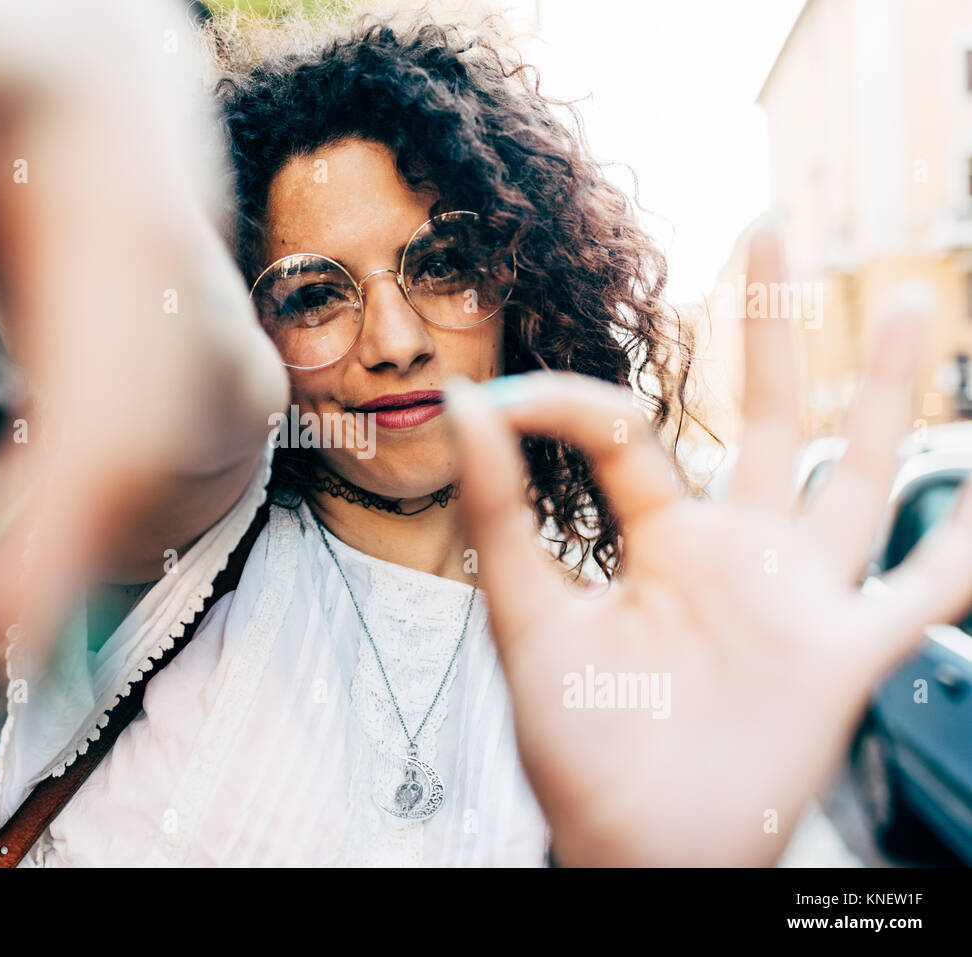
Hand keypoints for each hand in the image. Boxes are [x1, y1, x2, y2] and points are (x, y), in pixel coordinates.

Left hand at [444, 228, 971, 864]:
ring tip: (904, 297)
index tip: (506, 395)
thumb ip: (500, 514)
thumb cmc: (576, 747)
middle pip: (761, 414)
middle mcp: (735, 550)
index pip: (623, 430)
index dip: (566, 401)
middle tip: (765, 224)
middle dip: (766, 324)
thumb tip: (467, 400)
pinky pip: (928, 592)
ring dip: (887, 390)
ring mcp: (800, 594)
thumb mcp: (525, 620)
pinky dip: (964, 551)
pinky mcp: (848, 653)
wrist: (631, 848)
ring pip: (857, 470)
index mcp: (652, 538)